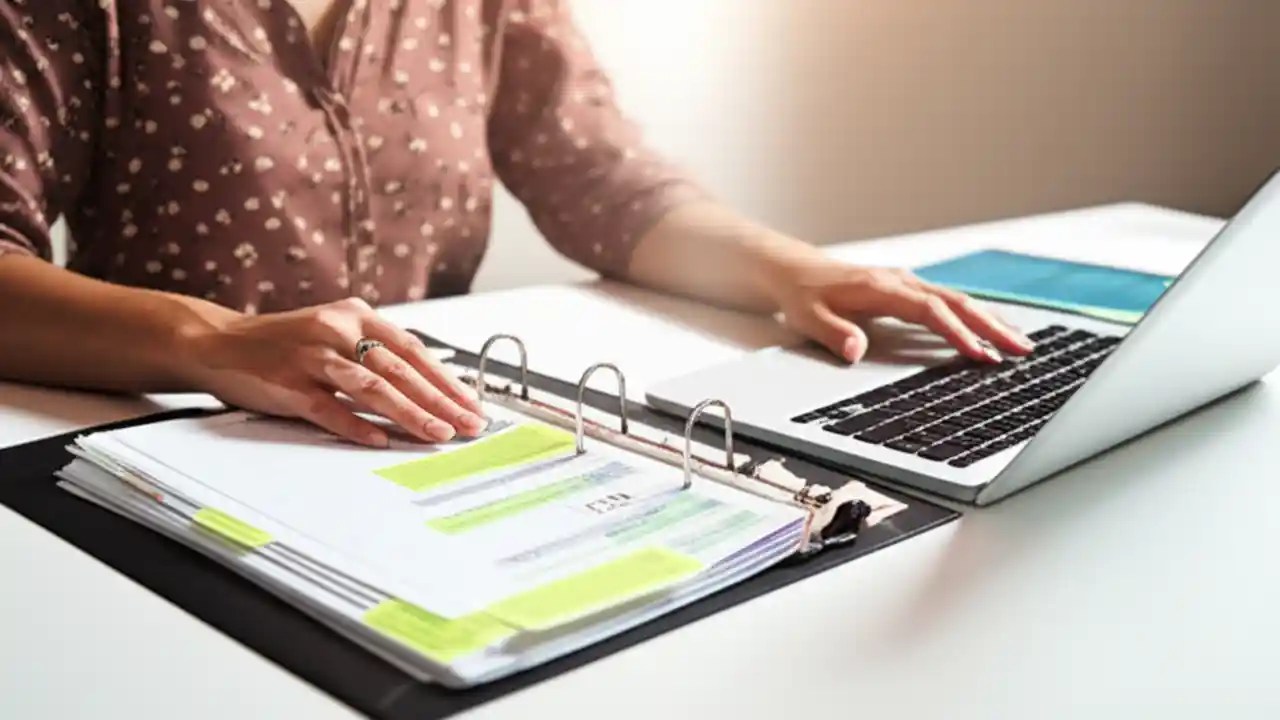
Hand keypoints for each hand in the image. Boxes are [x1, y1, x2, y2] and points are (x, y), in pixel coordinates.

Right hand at [181, 297, 485, 446]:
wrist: (218, 342)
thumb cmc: (283, 344)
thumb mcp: (334, 332)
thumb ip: (374, 353)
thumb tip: (427, 386)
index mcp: (355, 315)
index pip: (413, 350)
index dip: (446, 378)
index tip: (471, 403)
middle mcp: (337, 331)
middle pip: (400, 370)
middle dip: (440, 401)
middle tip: (469, 424)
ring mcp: (312, 357)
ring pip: (373, 388)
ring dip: (410, 414)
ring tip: (438, 434)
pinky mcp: (288, 384)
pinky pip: (330, 408)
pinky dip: (357, 425)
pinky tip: (381, 440)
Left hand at [766, 256, 1034, 362]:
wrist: (793, 270)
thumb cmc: (802, 294)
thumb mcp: (808, 316)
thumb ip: (834, 334)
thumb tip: (856, 349)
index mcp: (882, 288)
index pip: (931, 312)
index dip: (957, 334)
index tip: (980, 355)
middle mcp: (900, 282)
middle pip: (957, 302)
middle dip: (992, 326)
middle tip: (1023, 350)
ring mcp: (906, 284)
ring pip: (959, 299)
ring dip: (990, 321)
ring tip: (1021, 343)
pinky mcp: (907, 289)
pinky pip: (948, 301)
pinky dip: (974, 315)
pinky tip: (990, 329)